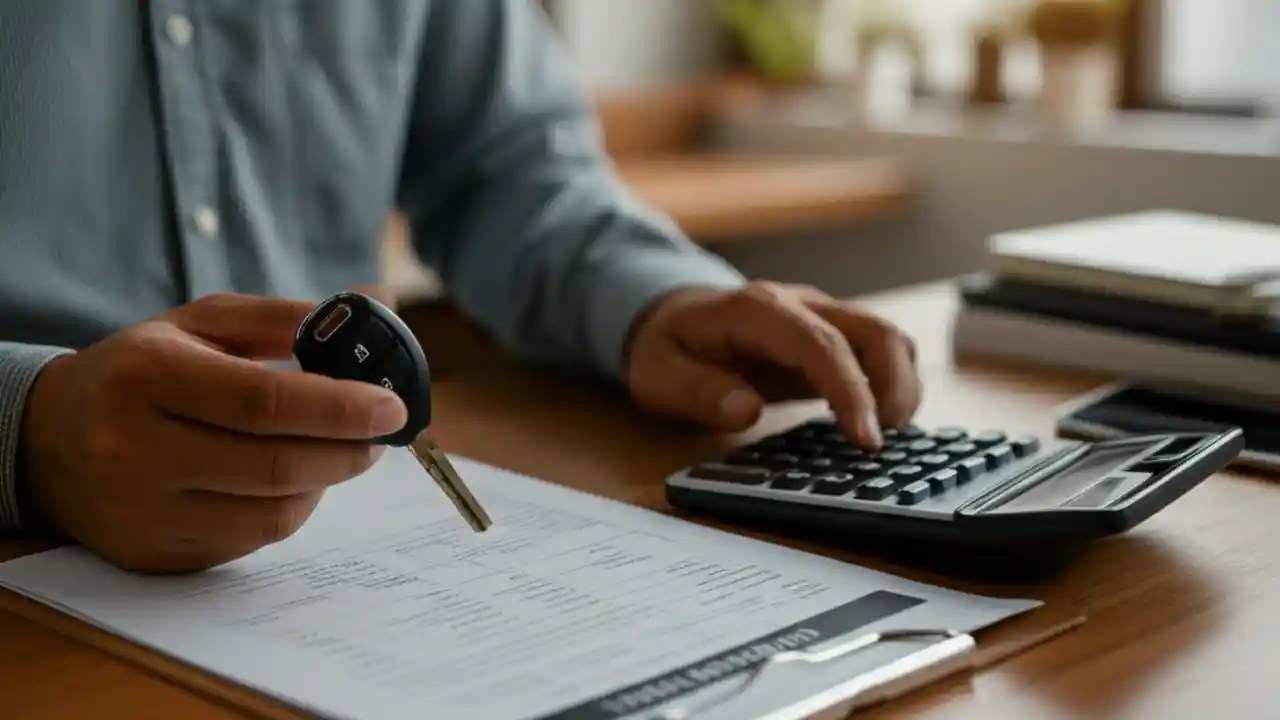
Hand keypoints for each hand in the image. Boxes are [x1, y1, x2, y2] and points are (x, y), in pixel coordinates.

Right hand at [20, 294, 406, 572]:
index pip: (264, 402)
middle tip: (378, 433)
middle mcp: (137, 450)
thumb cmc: (142, 372)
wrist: (46, 439)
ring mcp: (143, 512)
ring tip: (336, 452)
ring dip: (323, 483)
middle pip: (275, 466)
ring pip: (271, 516)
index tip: (389, 406)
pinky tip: (290, 482)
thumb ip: (290, 317)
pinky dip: (286, 511)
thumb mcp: (203, 325)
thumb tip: (380, 304)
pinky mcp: (154, 554)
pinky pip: (248, 543)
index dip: (339, 407)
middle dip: (347, 451)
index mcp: (149, 377)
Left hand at [626, 282, 920, 448]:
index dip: (851, 390)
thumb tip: (745, 411)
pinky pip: (878, 355)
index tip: (866, 439)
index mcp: (758, 310)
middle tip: (881, 443)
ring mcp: (821, 318)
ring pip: (887, 340)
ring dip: (900, 387)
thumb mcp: (659, 374)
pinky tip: (877, 424)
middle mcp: (800, 305)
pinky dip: (891, 387)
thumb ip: (699, 391)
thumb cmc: (666, 348)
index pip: (821, 344)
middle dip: (894, 386)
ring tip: (883, 436)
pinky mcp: (831, 340)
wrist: (669, 319)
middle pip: (874, 331)